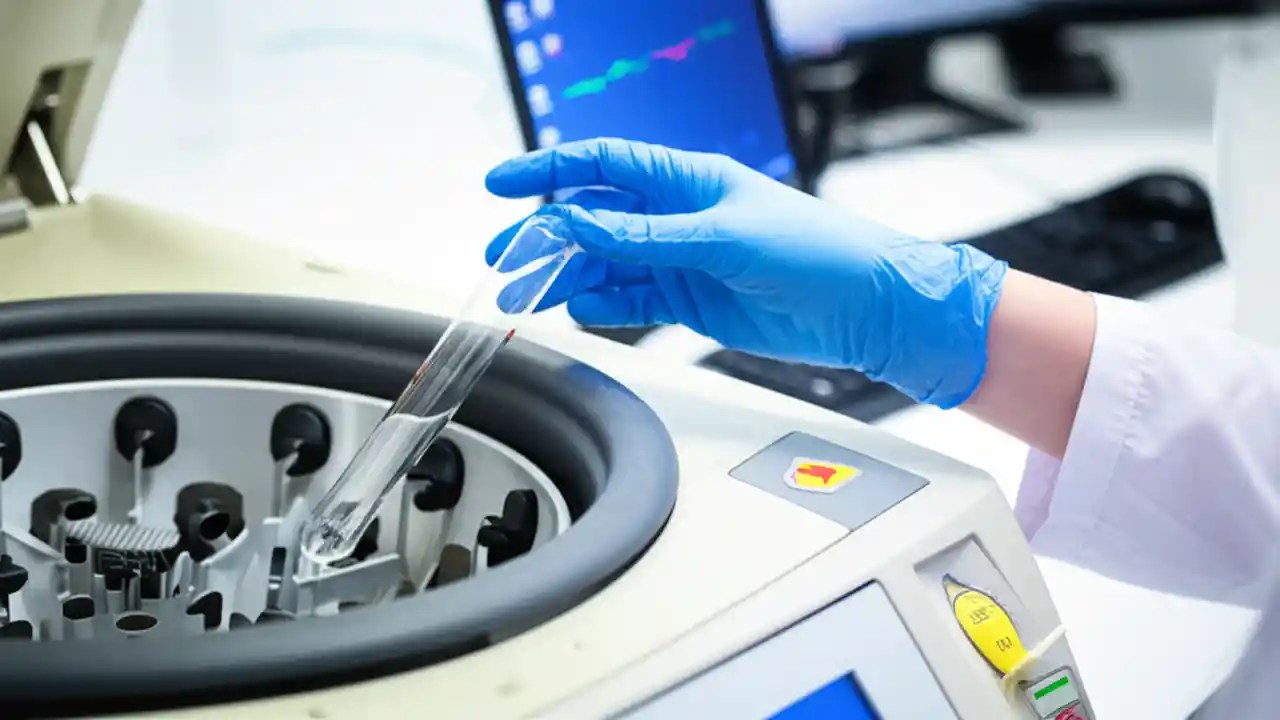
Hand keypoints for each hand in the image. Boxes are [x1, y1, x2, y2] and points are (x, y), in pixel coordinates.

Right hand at [484, 138, 1006, 408]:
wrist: (868, 309)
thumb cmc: (817, 250)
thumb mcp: (725, 237)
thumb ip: (647, 235)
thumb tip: (578, 223)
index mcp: (688, 178)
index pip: (602, 165)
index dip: (548, 172)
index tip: (501, 185)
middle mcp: (678, 215)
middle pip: (592, 218)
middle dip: (544, 235)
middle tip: (504, 259)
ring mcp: (681, 259)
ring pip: (605, 263)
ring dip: (564, 276)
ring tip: (524, 293)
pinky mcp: (691, 301)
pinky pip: (631, 299)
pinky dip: (601, 304)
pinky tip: (575, 307)